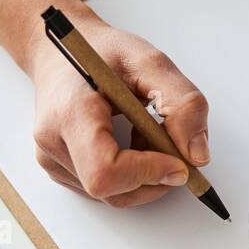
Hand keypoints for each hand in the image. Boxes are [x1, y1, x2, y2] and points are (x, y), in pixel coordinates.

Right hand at [28, 0, 209, 207]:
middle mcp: (53, 142)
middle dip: (154, 177)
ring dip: (145, 176)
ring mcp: (52, 159)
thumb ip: (183, 103)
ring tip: (146, 135)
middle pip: (112, 191)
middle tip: (169, 144)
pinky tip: (130, 144)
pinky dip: (130, 176)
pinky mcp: (59, 170)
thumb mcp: (151, 61)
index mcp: (71, 112)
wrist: (59, 52)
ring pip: (113, 196)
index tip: (177, 162)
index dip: (147, 173)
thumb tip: (196, 155)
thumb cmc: (101, 53)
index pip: (105, 171)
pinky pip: (106, 192)